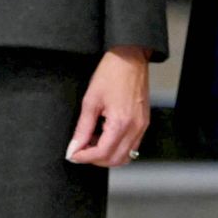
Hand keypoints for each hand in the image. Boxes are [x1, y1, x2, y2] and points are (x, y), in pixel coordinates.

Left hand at [66, 47, 150, 166]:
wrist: (130, 57)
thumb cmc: (112, 73)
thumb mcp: (90, 100)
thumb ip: (82, 128)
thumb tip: (74, 147)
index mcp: (121, 122)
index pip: (102, 153)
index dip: (84, 157)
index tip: (73, 154)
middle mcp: (135, 128)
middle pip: (115, 160)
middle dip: (95, 159)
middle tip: (80, 150)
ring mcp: (142, 126)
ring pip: (126, 156)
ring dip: (107, 156)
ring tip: (92, 142)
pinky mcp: (144, 123)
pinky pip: (132, 145)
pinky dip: (117, 147)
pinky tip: (105, 136)